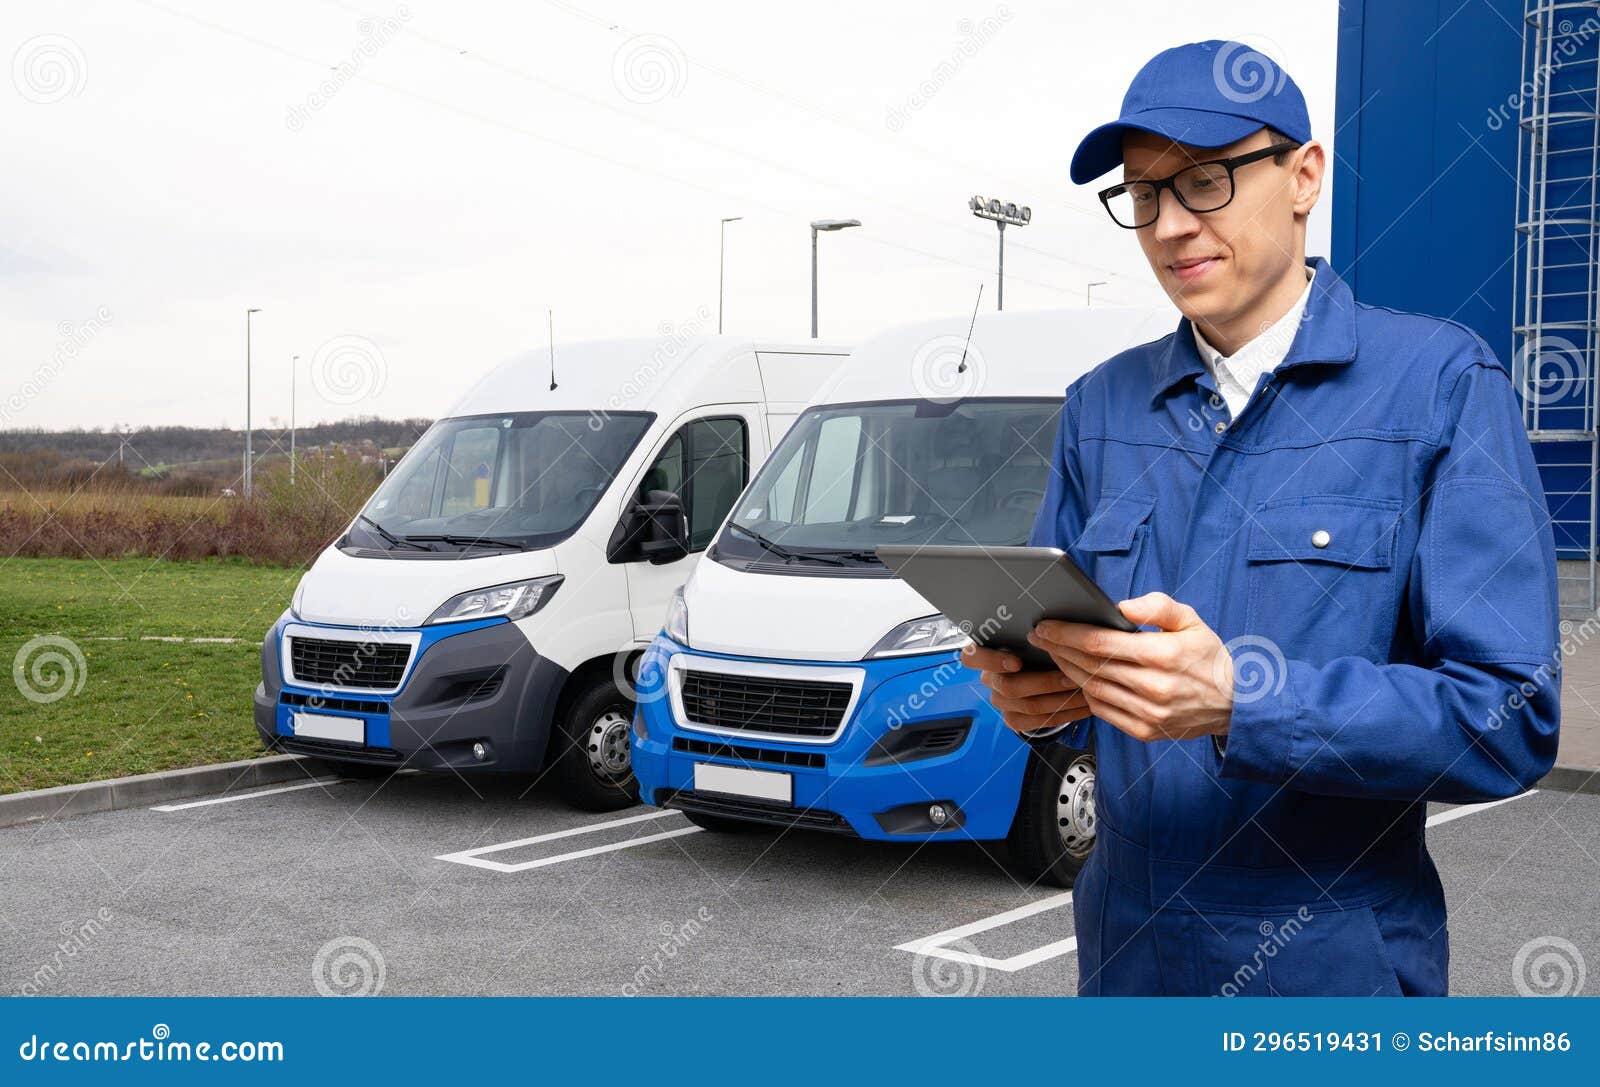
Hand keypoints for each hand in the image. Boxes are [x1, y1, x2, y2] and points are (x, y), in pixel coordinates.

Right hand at [959, 642, 1092, 735]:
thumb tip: (1052, 625)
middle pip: (1009, 686)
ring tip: (1083, 688)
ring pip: (1029, 705)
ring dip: (1061, 698)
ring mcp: (1001, 702)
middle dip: (1045, 682)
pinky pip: (1039, 721)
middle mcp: (990, 679)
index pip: (971, 657)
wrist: (1038, 671)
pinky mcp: (1014, 719)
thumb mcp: (1029, 637)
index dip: (993, 661)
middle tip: (1070, 675)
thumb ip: (1033, 632)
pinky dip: (1065, 714)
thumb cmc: (1034, 648)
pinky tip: (1082, 706)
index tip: (1017, 662)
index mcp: (984, 655)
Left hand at [1026, 591, 1233, 742]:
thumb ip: (1157, 607)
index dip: (1066, 634)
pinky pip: (1102, 710)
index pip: (1100, 643)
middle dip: (1059, 649)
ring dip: (1067, 671)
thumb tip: (1121, 606)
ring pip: (1092, 689)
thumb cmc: (1208, 658)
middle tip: (1040, 637)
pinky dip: (1086, 692)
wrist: (1234, 704)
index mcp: (1163, 655)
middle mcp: (1153, 687)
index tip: (1046, 626)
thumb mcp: (1191, 620)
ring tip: (1054, 654)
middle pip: (1090, 666)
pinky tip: (1078, 678)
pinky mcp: (1144, 731)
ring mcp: (1147, 713)